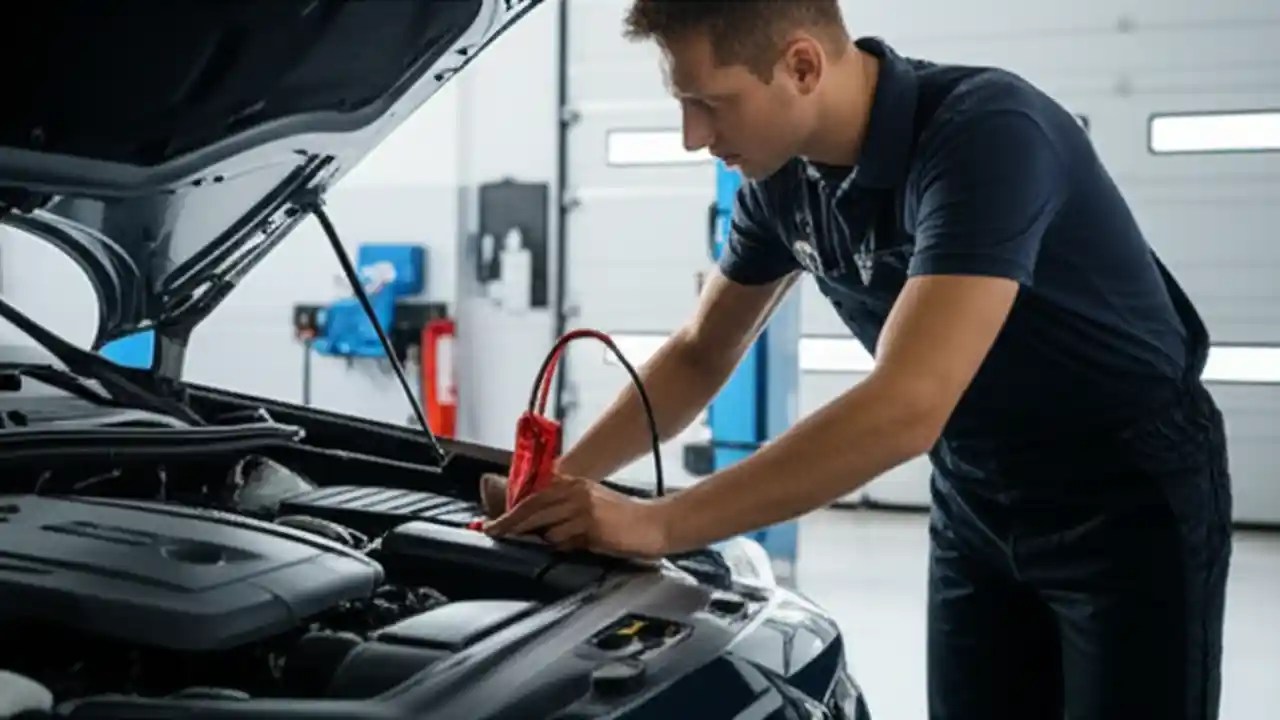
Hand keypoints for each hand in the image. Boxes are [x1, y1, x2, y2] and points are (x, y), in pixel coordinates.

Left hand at [480, 473, 670, 558]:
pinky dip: (559, 545)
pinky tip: (567, 548)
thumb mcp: (591, 509)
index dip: (513, 509)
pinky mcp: (591, 522)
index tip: (495, 523)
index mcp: (574, 484)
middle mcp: (576, 490)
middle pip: (532, 505)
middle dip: (509, 522)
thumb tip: (537, 531)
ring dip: (532, 536)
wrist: (655, 525)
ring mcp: (583, 505)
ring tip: (523, 543)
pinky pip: (563, 536)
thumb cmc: (623, 522)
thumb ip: (566, 515)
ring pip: (544, 522)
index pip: (534, 494)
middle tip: (492, 532)